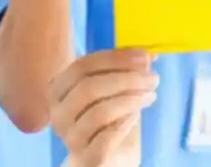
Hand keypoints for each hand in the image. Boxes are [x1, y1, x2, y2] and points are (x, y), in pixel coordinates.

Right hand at [49, 50, 156, 166]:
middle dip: (127, 78)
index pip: (81, 67)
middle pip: (89, 87)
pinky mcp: (87, 158)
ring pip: (100, 112)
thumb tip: (148, 55)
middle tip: (152, 78)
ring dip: (131, 99)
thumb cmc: (108, 120)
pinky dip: (126, 121)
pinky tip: (137, 115)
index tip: (144, 57)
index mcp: (58, 90)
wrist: (105, 159)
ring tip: (150, 95)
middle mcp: (58, 114)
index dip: (114, 59)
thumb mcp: (114, 91)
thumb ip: (126, 71)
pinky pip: (108, 136)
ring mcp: (71, 138)